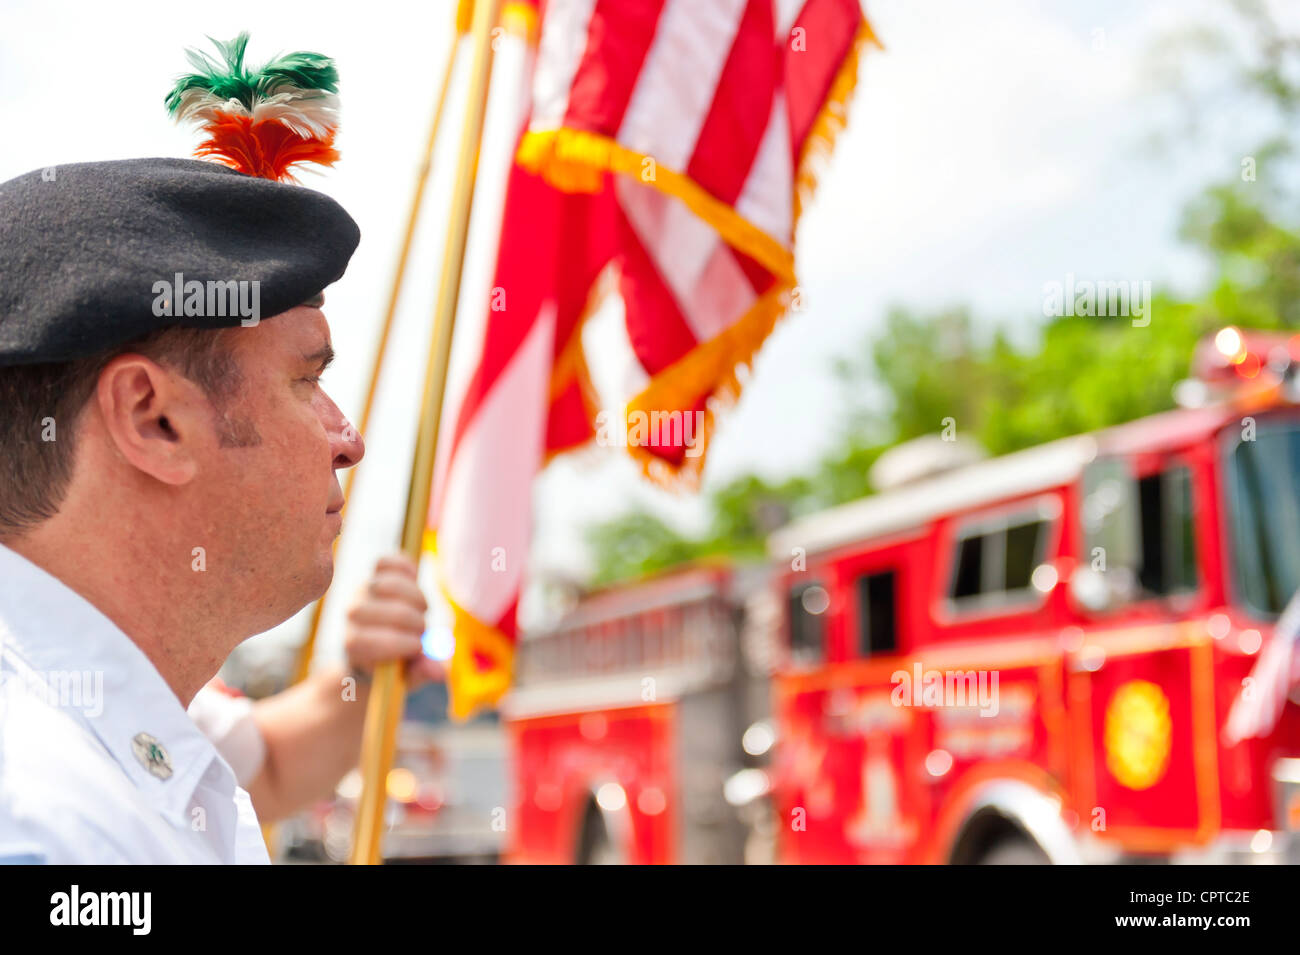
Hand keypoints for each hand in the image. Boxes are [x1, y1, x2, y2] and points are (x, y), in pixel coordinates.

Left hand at [343, 554, 444, 689]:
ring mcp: (360, 591)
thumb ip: (420, 672)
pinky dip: (407, 569)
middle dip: (416, 623)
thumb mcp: (405, 675)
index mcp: (354, 645)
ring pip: (391, 585)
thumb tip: (439, 672)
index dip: (405, 644)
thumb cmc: (391, 663)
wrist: (373, 640)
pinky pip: (388, 562)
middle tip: (423, 630)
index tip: (419, 648)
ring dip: (417, 598)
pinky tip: (415, 582)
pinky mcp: (371, 572)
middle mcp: (352, 615)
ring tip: (422, 610)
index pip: (378, 641)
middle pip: (393, 612)